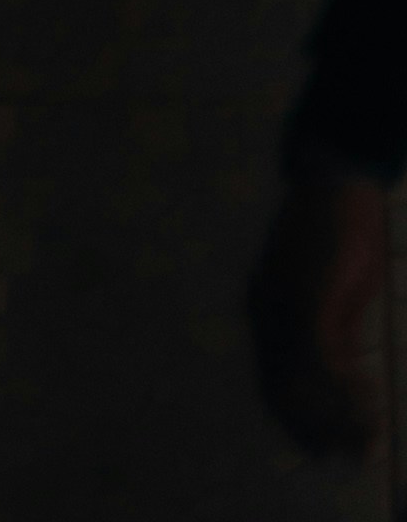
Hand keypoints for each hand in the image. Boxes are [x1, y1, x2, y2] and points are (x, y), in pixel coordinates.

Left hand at [251, 150, 387, 463]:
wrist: (338, 179)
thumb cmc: (341, 233)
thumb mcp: (337, 293)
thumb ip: (335, 332)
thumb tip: (344, 377)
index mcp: (264, 311)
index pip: (274, 384)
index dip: (303, 424)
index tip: (333, 450)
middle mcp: (264, 313)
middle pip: (282, 395)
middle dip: (320, 433)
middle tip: (357, 456)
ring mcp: (281, 308)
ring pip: (303, 387)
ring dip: (338, 420)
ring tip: (370, 438)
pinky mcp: (307, 300)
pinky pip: (321, 363)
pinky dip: (345, 391)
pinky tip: (372, 402)